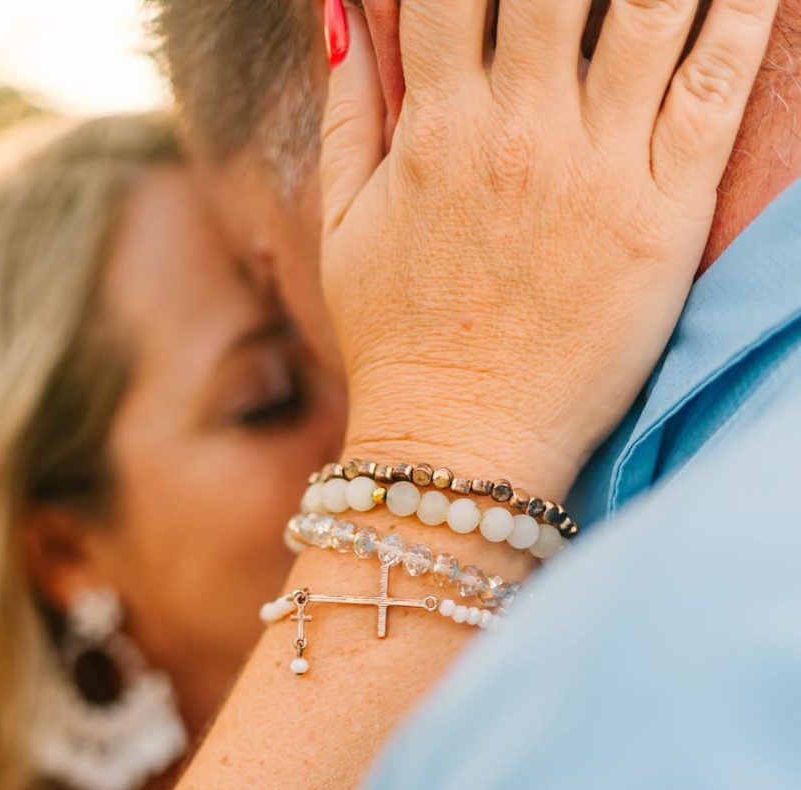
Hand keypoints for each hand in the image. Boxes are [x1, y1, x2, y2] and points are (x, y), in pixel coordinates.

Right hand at [321, 0, 777, 499]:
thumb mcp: (343, 226)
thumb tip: (347, 6)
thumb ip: (350, 110)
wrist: (458, 449)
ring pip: (649, 8)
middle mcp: (519, 131)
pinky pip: (714, 88)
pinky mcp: (661, 217)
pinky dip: (742, 16)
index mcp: (437, 128)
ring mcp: (596, 170)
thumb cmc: (398, 344)